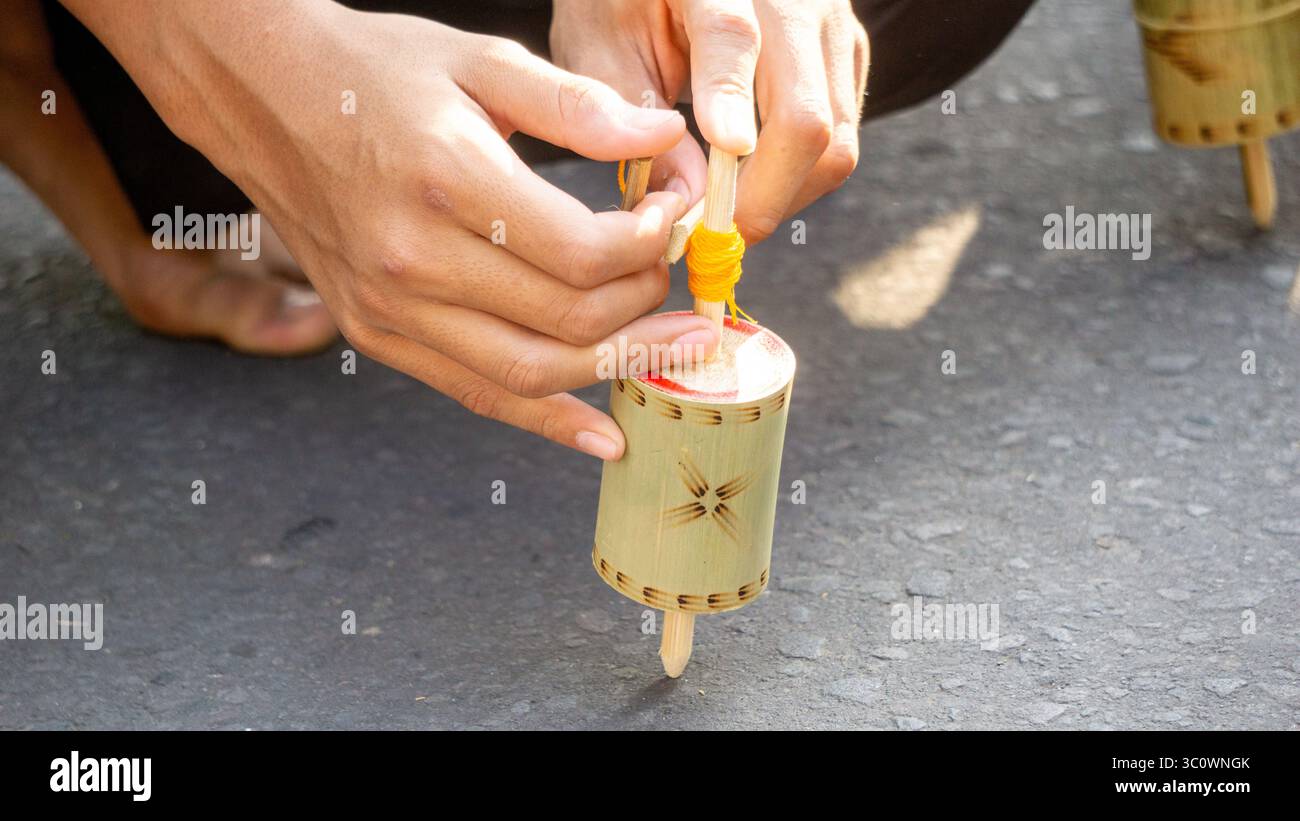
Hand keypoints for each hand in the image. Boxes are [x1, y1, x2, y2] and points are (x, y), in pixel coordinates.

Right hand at [66, 0, 722, 459]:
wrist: (261, 94)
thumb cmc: (371, 70)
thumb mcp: (479, 58)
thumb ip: (579, 104)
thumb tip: (665, 136)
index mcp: (447, 180)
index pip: (583, 253)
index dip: (650, 244)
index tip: (669, 215)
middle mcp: (413, 258)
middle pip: (568, 322)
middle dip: (645, 306)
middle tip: (672, 275)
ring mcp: (389, 308)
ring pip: (529, 374)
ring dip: (615, 368)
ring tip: (671, 353)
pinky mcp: (377, 334)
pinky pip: (476, 393)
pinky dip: (546, 420)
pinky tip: (602, 435)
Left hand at [551, 0, 868, 244]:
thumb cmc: (624, 4)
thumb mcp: (600, 47)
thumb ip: (628, 116)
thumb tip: (688, 199)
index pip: (732, 38)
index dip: (725, 116)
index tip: (708, 186)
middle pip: (806, 116)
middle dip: (759, 198)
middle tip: (709, 237)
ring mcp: (831, 26)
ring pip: (835, 142)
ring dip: (781, 196)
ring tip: (724, 213)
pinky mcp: (846, 54)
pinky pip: (840, 138)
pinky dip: (797, 178)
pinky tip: (749, 183)